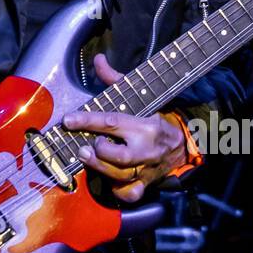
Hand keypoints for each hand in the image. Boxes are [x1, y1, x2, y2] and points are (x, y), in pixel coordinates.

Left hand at [61, 54, 189, 202]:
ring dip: (100, 168)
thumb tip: (98, 59)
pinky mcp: (146, 183)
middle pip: (117, 156)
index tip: (68, 120)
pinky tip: (108, 179)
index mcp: (145, 125)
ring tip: (87, 157)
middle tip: (83, 146)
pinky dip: (118, 190)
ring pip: (120, 175)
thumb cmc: (155, 117)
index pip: (112, 122)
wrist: (185, 143)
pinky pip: (130, 193)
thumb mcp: (140, 95)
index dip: (87, 120)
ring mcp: (146, 169)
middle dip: (98, 151)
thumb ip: (115, 79)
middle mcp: (146, 149)